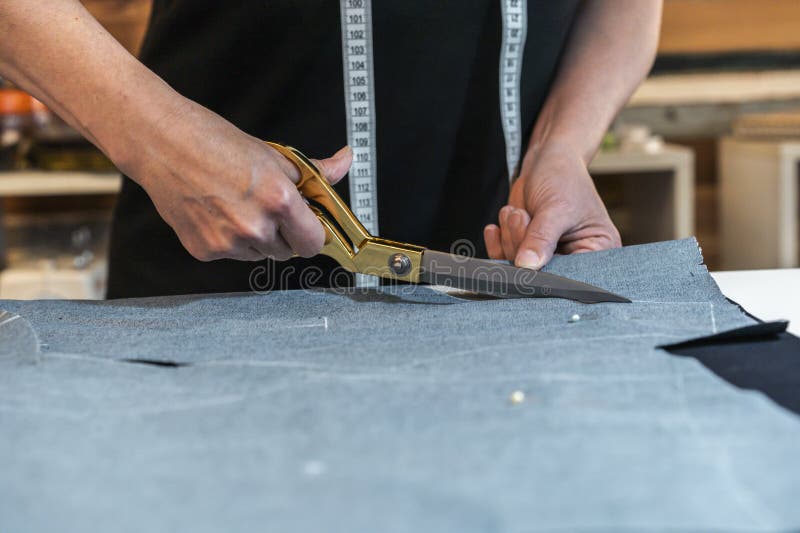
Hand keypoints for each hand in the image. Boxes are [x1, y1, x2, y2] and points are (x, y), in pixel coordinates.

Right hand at [122, 100, 351, 261]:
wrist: (160, 142)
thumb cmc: (213, 141)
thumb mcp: (273, 155)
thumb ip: (314, 172)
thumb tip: (344, 163)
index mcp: (279, 200)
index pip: (314, 243)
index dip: (312, 234)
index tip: (307, 226)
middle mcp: (255, 227)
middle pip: (288, 252)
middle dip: (284, 234)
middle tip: (266, 207)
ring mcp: (228, 243)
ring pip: (259, 254)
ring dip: (256, 238)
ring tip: (236, 204)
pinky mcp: (204, 250)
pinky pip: (231, 254)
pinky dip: (228, 240)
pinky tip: (216, 212)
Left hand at [484, 144, 619, 268]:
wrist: (546, 159)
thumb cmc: (562, 177)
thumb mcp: (555, 207)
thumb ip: (541, 238)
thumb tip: (527, 266)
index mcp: (598, 250)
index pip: (572, 276)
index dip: (548, 272)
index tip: (527, 259)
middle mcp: (575, 257)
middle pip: (542, 273)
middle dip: (522, 246)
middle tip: (519, 217)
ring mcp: (549, 255)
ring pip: (519, 266)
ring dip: (510, 238)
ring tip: (516, 212)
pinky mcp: (527, 249)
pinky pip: (506, 258)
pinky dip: (498, 241)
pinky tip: (497, 225)